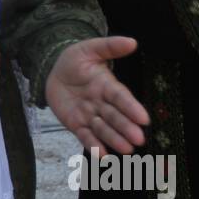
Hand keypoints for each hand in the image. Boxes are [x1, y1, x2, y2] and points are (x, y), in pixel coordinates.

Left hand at [46, 36, 149, 155]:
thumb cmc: (75, 60)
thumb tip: (132, 42)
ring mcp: (90, 115)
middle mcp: (101, 103)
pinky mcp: (77, 124)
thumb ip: (109, 46)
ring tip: (126, 150)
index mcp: (107, 85)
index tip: (144, 119)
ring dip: (114, 139)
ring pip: (103, 129)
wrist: (54, 72)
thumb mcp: (89, 48)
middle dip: (126, 128)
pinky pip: (86, 137)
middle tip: (139, 139)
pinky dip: (94, 146)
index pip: (121, 97)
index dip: (131, 107)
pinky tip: (103, 156)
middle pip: (115, 116)